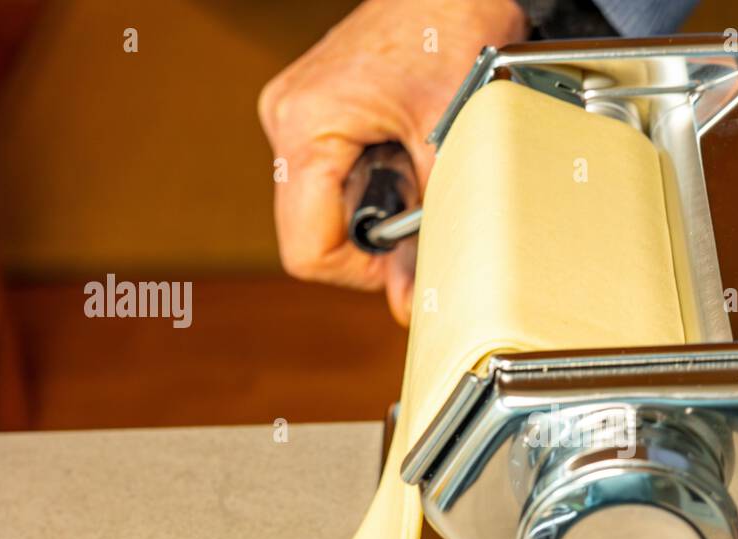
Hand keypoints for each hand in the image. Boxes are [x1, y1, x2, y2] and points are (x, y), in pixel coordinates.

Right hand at [258, 0, 527, 321]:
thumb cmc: (450, 33)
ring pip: (325, 209)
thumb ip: (428, 227)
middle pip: (313, 233)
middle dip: (372, 242)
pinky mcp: (315, 114)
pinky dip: (376, 185)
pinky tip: (409, 158)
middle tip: (424, 219)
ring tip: (421, 173)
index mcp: (305, 128)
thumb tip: (411, 305)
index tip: (406, 262)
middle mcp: (286, 122)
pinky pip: (334, 178)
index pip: (307, 250)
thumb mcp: (450, 141)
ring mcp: (296, 117)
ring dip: (378, 210)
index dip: (361, 273)